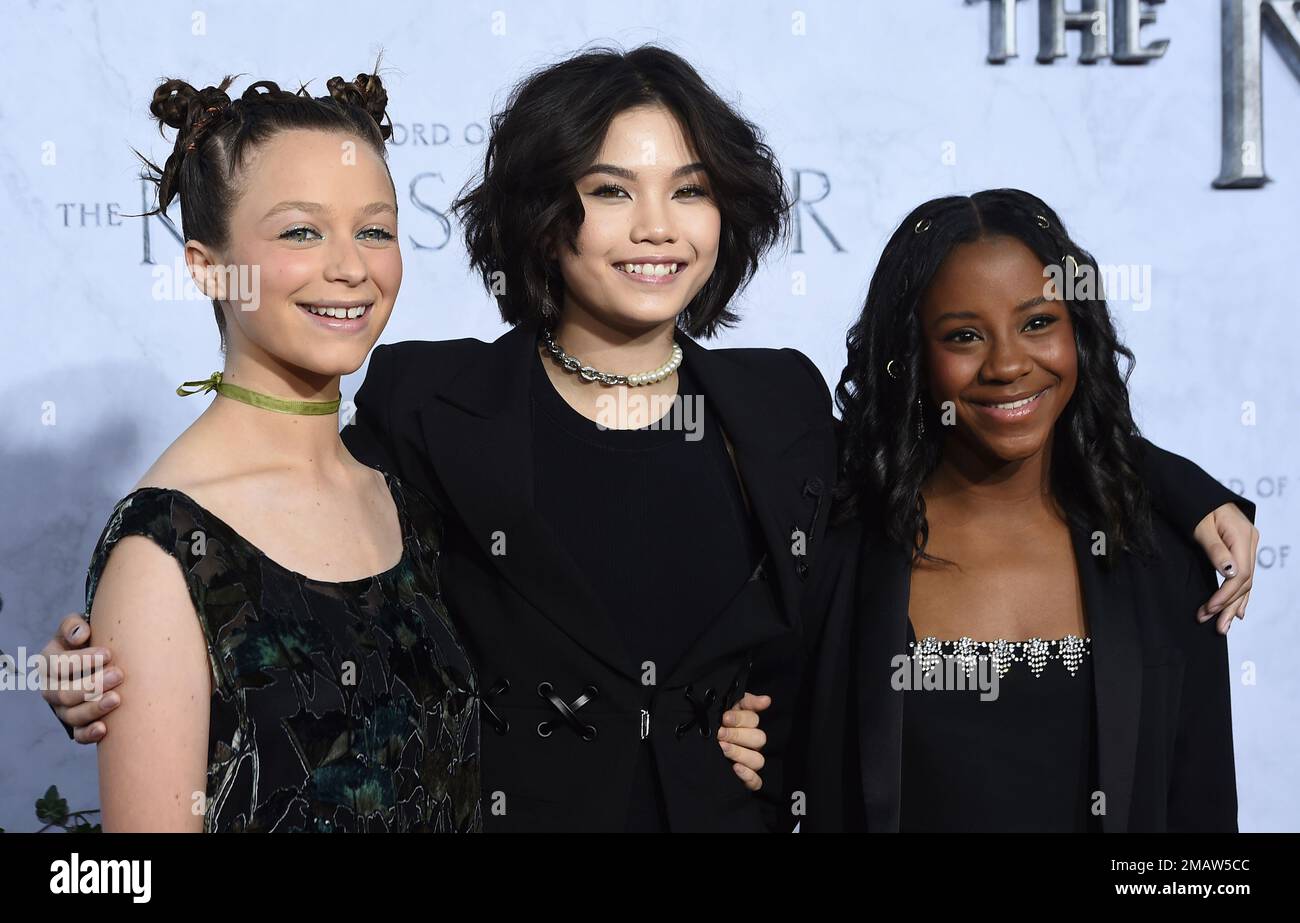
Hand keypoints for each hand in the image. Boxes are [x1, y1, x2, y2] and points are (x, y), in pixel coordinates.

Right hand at [40, 614, 121, 743]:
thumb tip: (80, 634)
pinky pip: (78, 734)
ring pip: (71, 715)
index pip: (58, 665)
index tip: (108, 653)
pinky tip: (104, 728)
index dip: (82, 661)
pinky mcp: (76, 724)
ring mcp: (62, 708)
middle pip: (64, 693)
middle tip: (118, 674)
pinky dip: (89, 733)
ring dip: (94, 708)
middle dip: (92, 684)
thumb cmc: (91, 639)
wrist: (104, 658)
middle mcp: (51, 688)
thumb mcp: (79, 627)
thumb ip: (74, 625)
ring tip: (117, 698)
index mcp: (49, 662)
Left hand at [718, 692, 769, 790]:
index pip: (753, 719)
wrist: (693, 749)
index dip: (740, 718)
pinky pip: (756, 782)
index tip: (724, 718)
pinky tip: (735, 768)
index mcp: (747, 725)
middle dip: (737, 735)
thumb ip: (745, 701)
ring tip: (722, 749)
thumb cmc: (712, 724)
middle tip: (720, 734)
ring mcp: (750, 762)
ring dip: (740, 753)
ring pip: (758, 760)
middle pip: (758, 738)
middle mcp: (752, 743)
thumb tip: (766, 699)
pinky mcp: (746, 779)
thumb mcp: (724, 707)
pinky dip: (748, 776)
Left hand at [1193, 503, 1258, 633]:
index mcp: (1243, 536)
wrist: (1193, 491)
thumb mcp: (1200, 526)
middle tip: (1216, 627)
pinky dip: (1239, 594)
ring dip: (1233, 605)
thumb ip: (1215, 549)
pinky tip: (1237, 611)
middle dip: (1229, 606)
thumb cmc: (1193, 505)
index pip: (1240, 575)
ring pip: (1246, 581)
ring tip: (1223, 625)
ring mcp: (1248, 545)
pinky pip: (1244, 576)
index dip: (1225, 595)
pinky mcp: (1241, 548)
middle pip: (1245, 581)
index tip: (1208, 609)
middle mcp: (1250, 542)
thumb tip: (1230, 572)